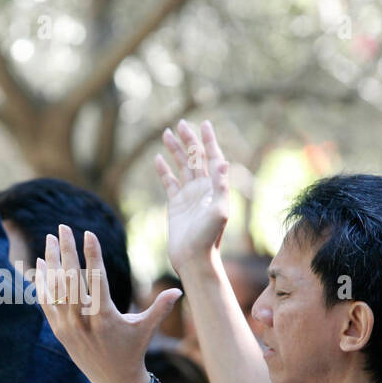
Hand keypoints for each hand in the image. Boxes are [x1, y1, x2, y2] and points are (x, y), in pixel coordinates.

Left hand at [37, 224, 181, 382]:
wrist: (115, 382)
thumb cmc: (134, 350)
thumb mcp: (147, 328)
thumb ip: (160, 308)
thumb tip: (179, 290)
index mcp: (105, 317)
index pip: (96, 279)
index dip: (92, 255)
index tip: (88, 233)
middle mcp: (83, 321)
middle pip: (71, 279)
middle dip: (67, 250)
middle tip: (63, 227)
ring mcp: (68, 327)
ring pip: (56, 288)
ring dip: (52, 262)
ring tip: (50, 239)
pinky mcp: (58, 332)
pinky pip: (47, 302)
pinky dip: (42, 283)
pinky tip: (40, 264)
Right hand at [156, 119, 230, 273]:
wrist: (193, 258)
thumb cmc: (209, 237)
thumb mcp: (219, 211)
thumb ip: (221, 186)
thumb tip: (223, 162)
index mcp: (215, 187)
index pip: (212, 158)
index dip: (209, 141)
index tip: (205, 124)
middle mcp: (203, 188)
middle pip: (195, 158)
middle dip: (189, 140)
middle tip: (180, 124)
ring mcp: (189, 195)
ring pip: (181, 166)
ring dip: (175, 150)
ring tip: (166, 133)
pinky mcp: (175, 204)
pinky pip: (169, 182)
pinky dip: (164, 170)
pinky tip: (158, 158)